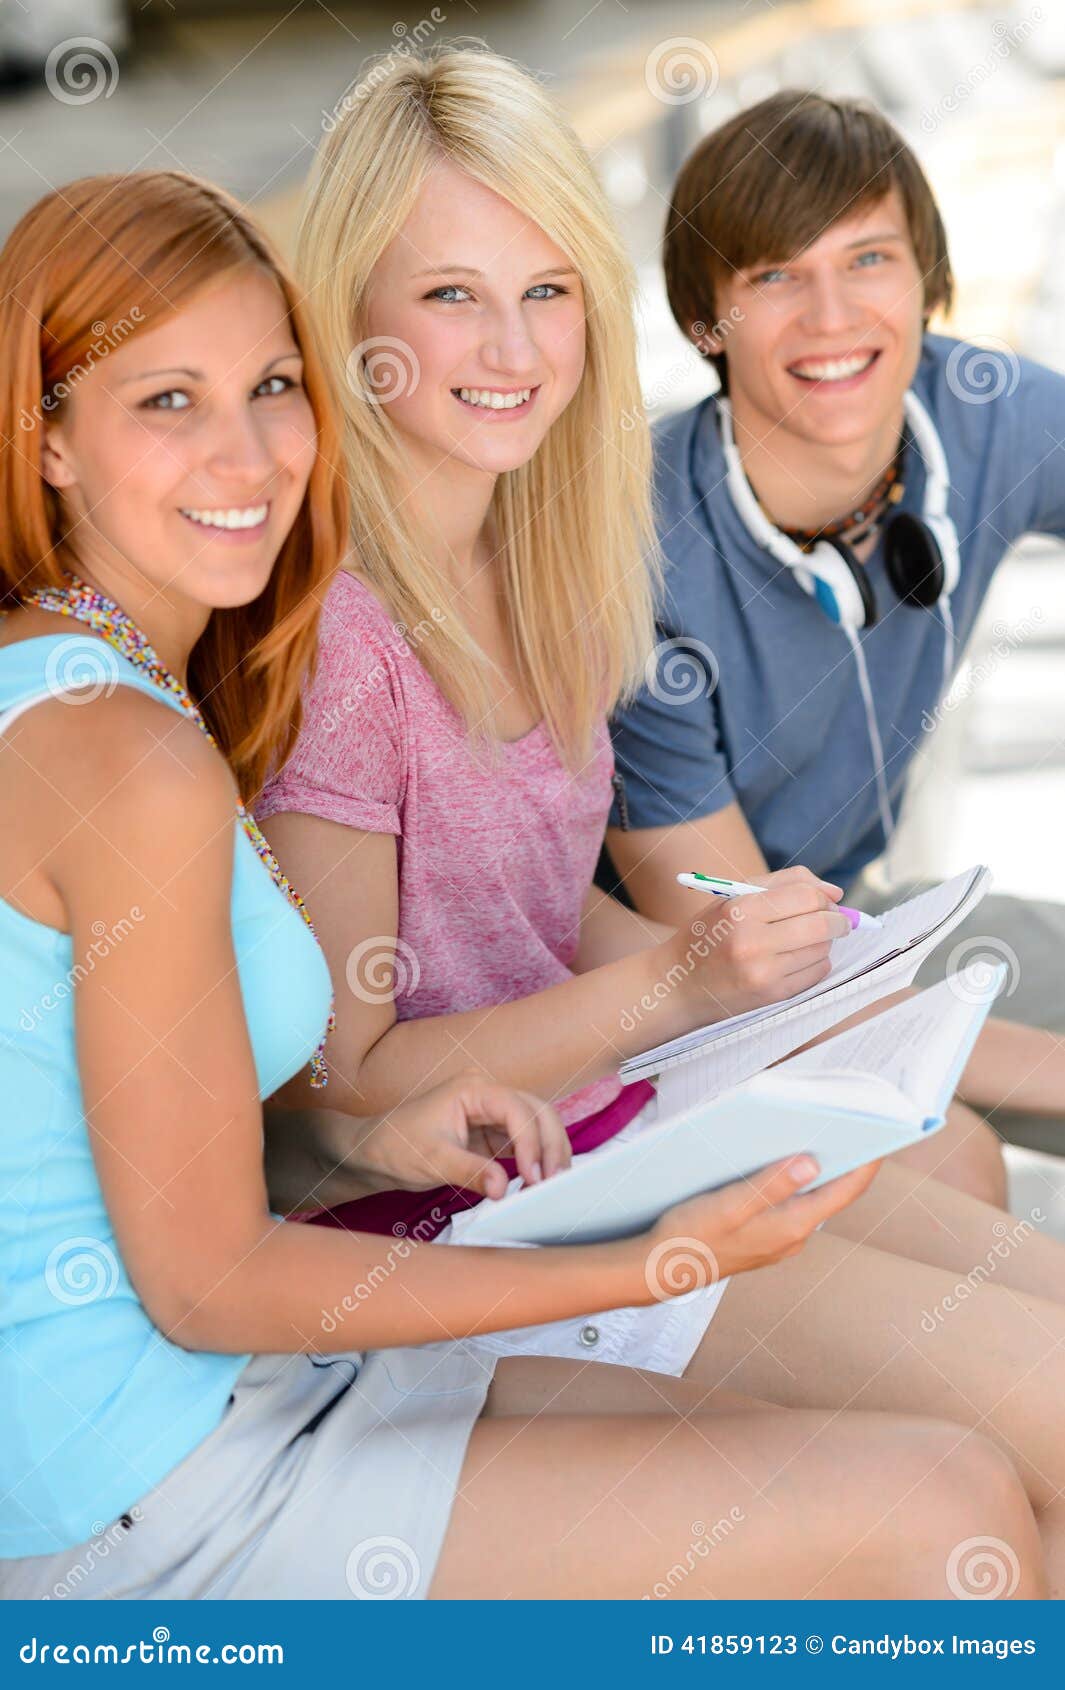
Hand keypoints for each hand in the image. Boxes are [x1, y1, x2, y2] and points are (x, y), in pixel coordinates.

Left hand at [332, 1069, 571, 1200]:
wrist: (375, 1153)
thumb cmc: (396, 1146)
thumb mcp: (432, 1160)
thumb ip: (470, 1172)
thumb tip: (502, 1188)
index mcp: (473, 1089)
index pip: (517, 1110)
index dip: (531, 1142)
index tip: (533, 1176)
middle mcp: (488, 1096)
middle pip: (538, 1112)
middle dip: (551, 1145)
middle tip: (554, 1182)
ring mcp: (492, 1115)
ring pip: (537, 1126)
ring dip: (549, 1153)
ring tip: (551, 1185)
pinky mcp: (492, 1135)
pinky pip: (525, 1143)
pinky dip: (536, 1160)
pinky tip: (538, 1182)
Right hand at [629, 1154, 881, 1301]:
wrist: (657, 1269)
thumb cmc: (689, 1237)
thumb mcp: (729, 1205)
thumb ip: (771, 1184)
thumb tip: (813, 1162)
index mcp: (792, 1227)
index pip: (846, 1189)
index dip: (868, 1159)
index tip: (883, 1130)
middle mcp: (793, 1236)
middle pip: (831, 1190)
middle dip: (840, 1155)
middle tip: (845, 1119)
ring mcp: (778, 1239)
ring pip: (807, 1197)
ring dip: (812, 1167)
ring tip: (810, 1131)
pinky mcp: (761, 1236)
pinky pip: (787, 1204)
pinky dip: (788, 1180)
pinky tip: (772, 1160)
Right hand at [658, 866, 850, 1025]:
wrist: (678, 985)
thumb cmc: (709, 935)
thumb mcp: (733, 897)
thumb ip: (784, 883)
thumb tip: (835, 892)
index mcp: (740, 910)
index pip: (806, 897)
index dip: (826, 898)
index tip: (830, 901)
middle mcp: (751, 942)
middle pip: (821, 924)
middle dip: (838, 920)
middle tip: (837, 920)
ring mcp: (763, 972)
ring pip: (822, 950)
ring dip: (825, 942)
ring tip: (806, 940)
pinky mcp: (771, 995)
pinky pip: (816, 974)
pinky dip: (816, 963)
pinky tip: (798, 959)